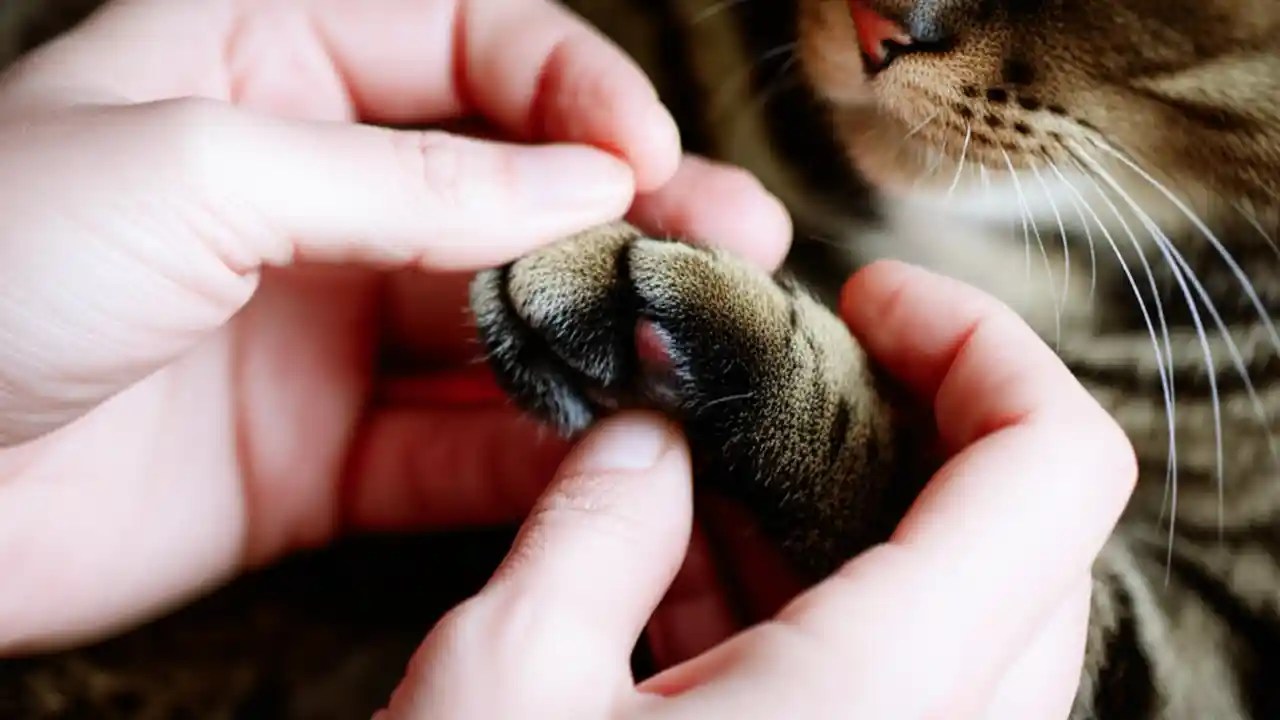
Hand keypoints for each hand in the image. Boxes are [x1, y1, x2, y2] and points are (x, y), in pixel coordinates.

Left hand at [0, 0, 790, 653]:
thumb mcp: (201, 166)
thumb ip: (409, 179)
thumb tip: (582, 187)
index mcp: (263, 65)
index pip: (470, 44)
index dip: (573, 89)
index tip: (644, 155)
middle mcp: (310, 190)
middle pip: (511, 189)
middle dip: (628, 214)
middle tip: (736, 243)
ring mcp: (324, 326)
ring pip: (502, 318)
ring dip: (603, 332)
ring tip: (703, 343)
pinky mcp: (323, 453)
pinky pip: (457, 442)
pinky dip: (537, 447)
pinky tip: (615, 443)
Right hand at [380, 262, 1136, 719]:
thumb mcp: (506, 682)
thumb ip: (593, 522)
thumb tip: (647, 432)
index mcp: (883, 700)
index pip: (1050, 467)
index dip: (978, 342)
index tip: (866, 299)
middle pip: (1015, 532)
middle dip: (899, 424)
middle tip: (771, 379)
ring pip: (957, 610)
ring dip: (842, 514)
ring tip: (703, 473)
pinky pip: (890, 680)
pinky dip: (808, 601)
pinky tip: (686, 572)